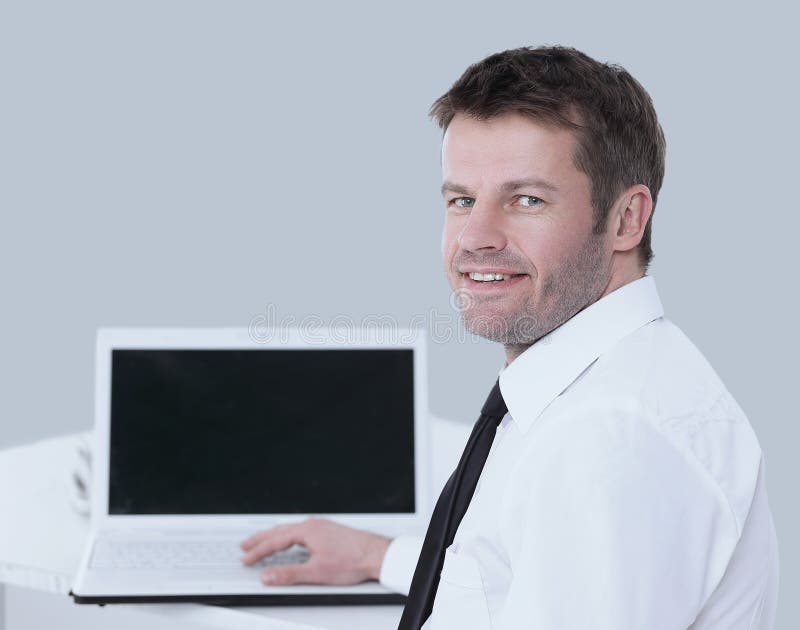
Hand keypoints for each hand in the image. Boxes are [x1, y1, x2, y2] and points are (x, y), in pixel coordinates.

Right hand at [240, 517, 391, 585]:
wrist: (374, 554)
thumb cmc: (352, 560)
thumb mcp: (316, 572)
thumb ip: (289, 574)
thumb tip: (268, 576)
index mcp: (307, 530)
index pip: (275, 541)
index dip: (258, 551)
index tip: (246, 558)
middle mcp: (313, 525)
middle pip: (280, 531)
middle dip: (261, 539)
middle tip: (245, 546)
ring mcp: (321, 526)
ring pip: (290, 530)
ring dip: (274, 537)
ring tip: (262, 544)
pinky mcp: (328, 531)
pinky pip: (300, 531)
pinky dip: (288, 537)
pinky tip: (290, 543)